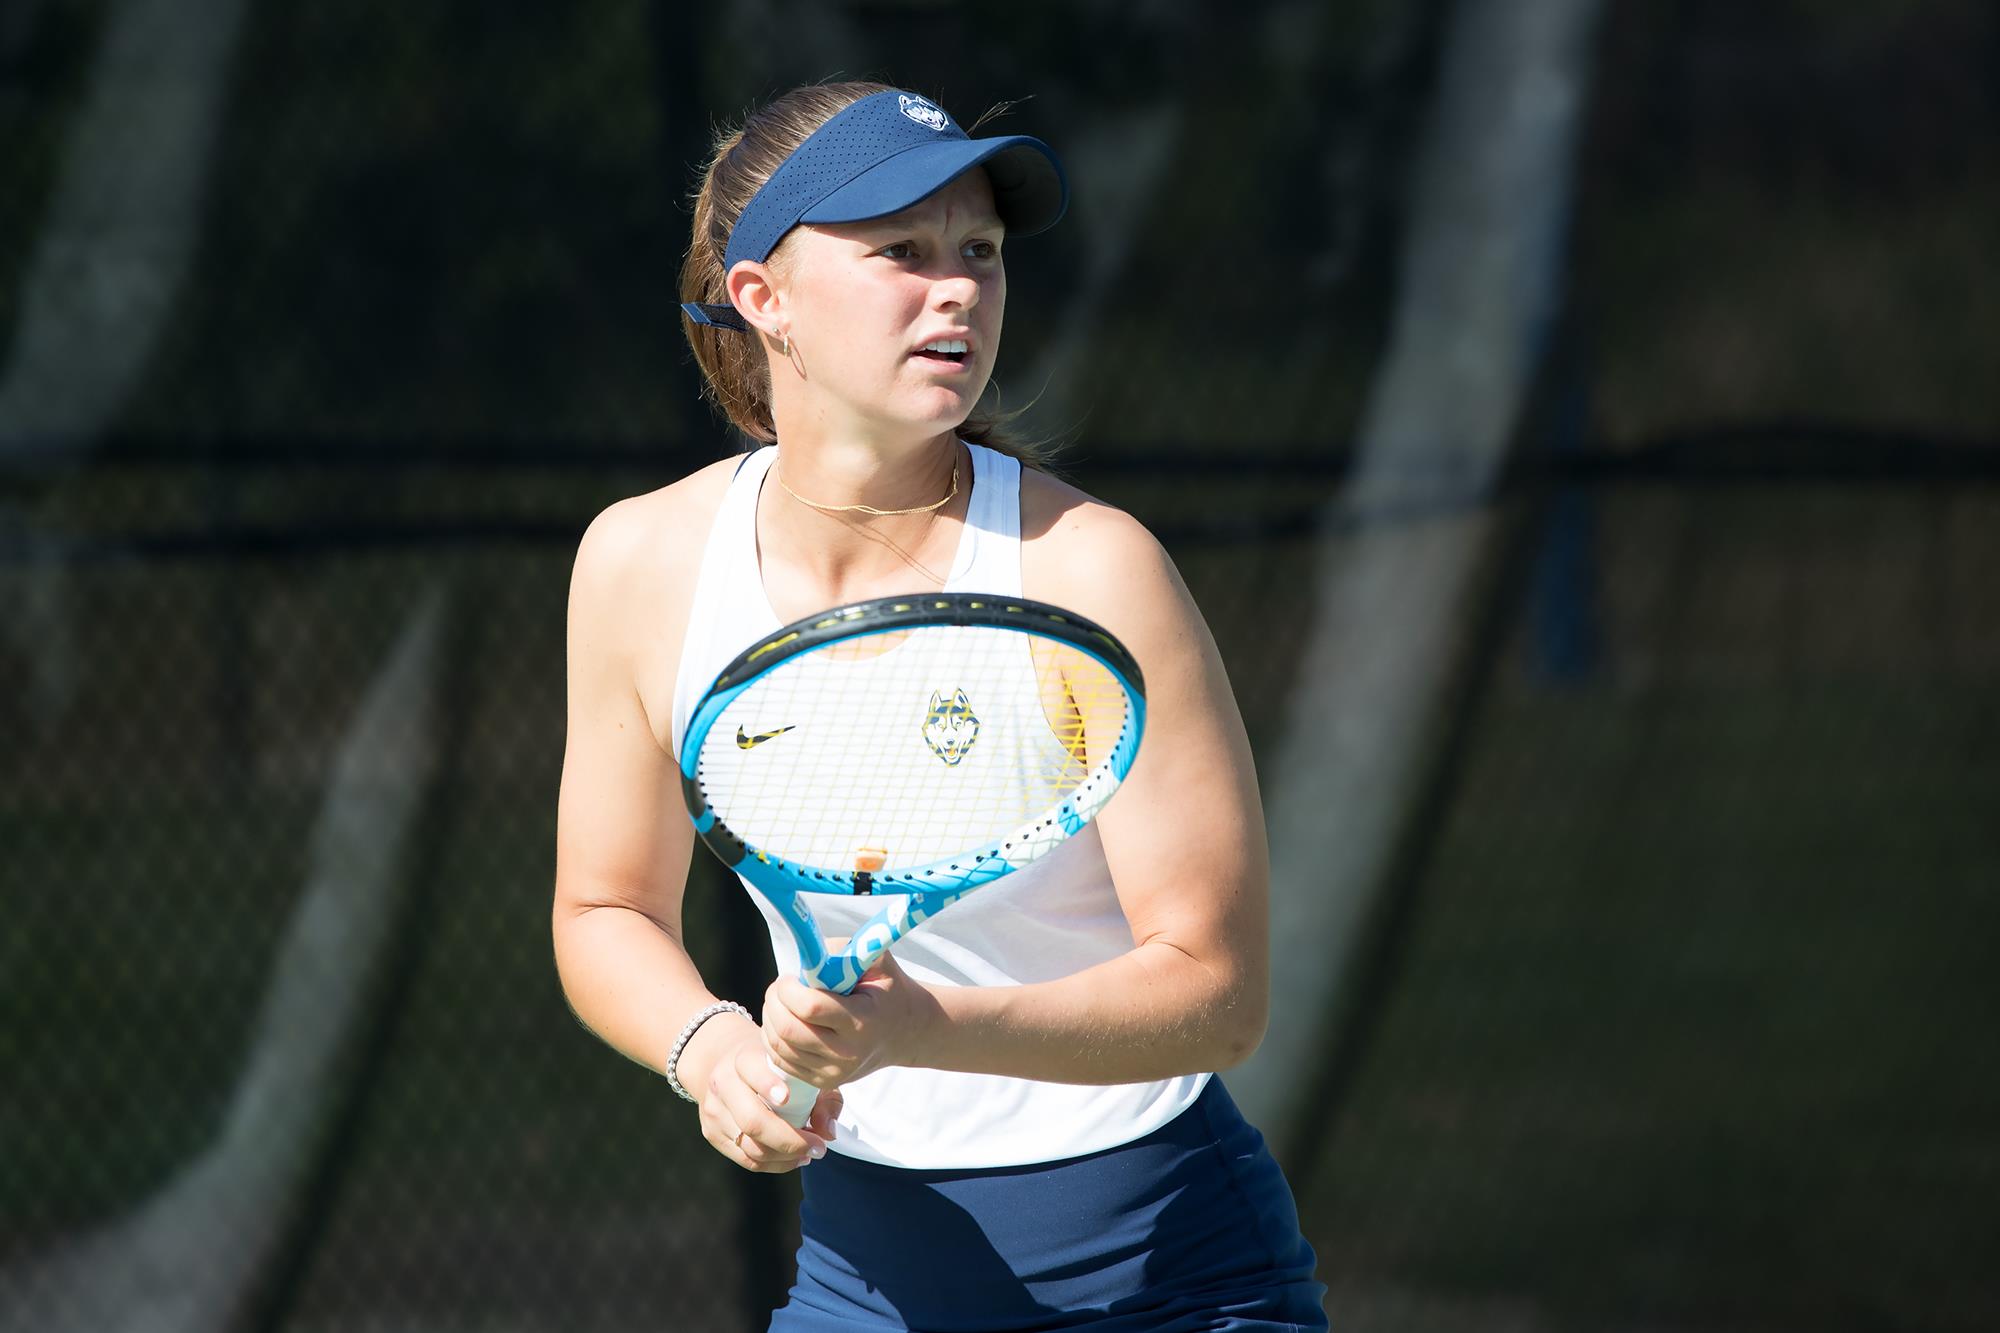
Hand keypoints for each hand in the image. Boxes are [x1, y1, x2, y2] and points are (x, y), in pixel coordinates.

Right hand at [697, 1029, 840, 1172]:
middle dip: (789, 1140)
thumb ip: (823, 1097)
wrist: (728, 1065)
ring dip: (785, 1156)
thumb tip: (828, 1132)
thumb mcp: (801, 1070)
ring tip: (809, 1153)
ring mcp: (714, 1109)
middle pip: (752, 1120)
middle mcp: (723, 1082)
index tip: (787, 1098)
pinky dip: (774, 1164)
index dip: (767, 1085)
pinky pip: (745, 1159)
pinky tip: (793, 1158)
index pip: (752, 1070)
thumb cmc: (774, 1068)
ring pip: (750, 1146)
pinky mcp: (712, 1132)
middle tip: (818, 1147)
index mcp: (744, 1057)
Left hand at [763, 949, 937, 1087]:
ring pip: (778, 1046)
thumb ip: (841, 951)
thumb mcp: (875, 960)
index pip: (810, 1007)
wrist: (906, 1032)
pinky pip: (781, 1060)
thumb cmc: (886, 989)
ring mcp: (834, 1072)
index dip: (789, 989)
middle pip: (787, 1029)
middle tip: (781, 987)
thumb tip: (806, 959)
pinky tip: (785, 1020)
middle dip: (773, 1001)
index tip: (791, 977)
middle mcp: (847, 1052)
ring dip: (770, 1018)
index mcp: (862, 1020)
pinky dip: (773, 1038)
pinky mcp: (823, 1082)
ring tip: (782, 1002)